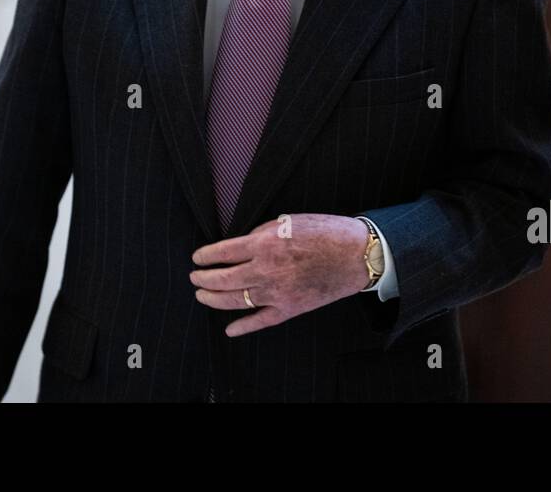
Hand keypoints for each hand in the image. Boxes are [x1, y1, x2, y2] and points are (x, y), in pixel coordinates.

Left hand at [190, 213, 371, 336]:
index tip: (197, 258)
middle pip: (222, 278)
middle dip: (203, 279)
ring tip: (202, 295)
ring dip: (214, 299)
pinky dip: (243, 327)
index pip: (222, 252)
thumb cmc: (326, 232)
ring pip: (235, 301)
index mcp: (264, 243)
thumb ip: (262, 232)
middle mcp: (266, 269)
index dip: (205, 256)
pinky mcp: (290, 309)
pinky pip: (260, 321)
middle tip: (195, 278)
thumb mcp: (289, 221)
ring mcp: (277, 292)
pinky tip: (229, 329)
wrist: (356, 255)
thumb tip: (243, 244)